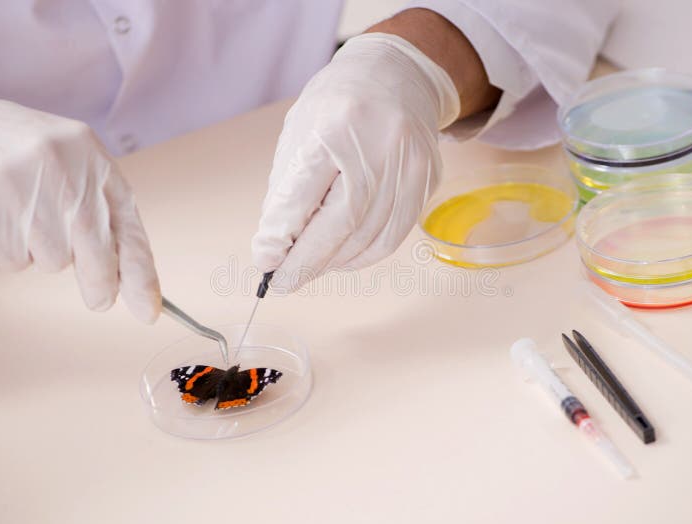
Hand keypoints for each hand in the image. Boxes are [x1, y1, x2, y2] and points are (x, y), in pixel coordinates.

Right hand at [0, 96, 160, 321]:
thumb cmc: (23, 152)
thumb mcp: (74, 164)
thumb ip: (101, 208)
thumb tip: (124, 274)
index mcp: (92, 157)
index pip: (128, 226)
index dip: (141, 273)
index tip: (149, 309)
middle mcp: (63, 169)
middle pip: (97, 253)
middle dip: (102, 284)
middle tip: (101, 300)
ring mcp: (22, 187)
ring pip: (54, 262)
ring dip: (44, 253)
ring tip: (25, 216)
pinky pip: (15, 261)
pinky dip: (11, 251)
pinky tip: (1, 216)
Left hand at [252, 32, 459, 291]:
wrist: (400, 73)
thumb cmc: (339, 102)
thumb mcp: (301, 128)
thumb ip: (289, 185)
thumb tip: (275, 245)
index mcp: (337, 123)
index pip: (305, 191)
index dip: (282, 233)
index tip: (264, 261)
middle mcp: (380, 144)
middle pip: (342, 222)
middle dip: (307, 261)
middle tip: (281, 283)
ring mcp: (410, 165)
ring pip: (369, 237)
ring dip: (333, 262)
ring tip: (307, 269)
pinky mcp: (427, 181)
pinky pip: (393, 235)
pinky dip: (363, 255)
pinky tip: (341, 257)